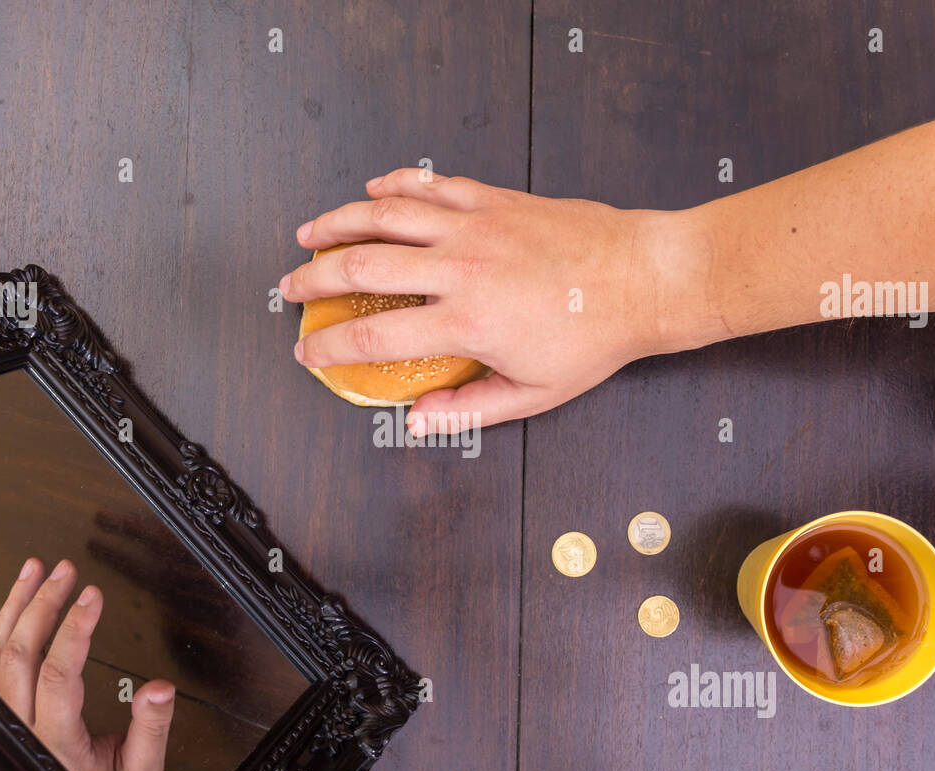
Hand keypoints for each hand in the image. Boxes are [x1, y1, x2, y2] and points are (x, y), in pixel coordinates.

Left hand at [0, 557, 174, 770]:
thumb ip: (151, 731)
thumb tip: (161, 688)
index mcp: (57, 743)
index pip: (58, 674)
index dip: (73, 629)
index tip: (92, 596)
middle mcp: (23, 728)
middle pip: (20, 655)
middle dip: (43, 604)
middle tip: (65, 571)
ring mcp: (7, 720)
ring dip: (17, 607)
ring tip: (35, 570)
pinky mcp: (4, 714)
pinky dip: (4, 627)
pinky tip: (19, 603)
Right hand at [284, 168, 713, 431]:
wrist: (643, 279)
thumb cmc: (596, 335)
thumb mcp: (534, 393)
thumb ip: (469, 409)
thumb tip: (420, 422)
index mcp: (467, 321)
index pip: (374, 336)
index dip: (329, 347)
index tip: (308, 350)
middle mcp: (462, 267)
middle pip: (361, 265)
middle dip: (314, 277)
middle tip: (291, 286)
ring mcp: (475, 226)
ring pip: (385, 213)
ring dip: (338, 222)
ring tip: (310, 232)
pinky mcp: (493, 199)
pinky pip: (431, 184)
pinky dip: (396, 183)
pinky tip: (375, 188)